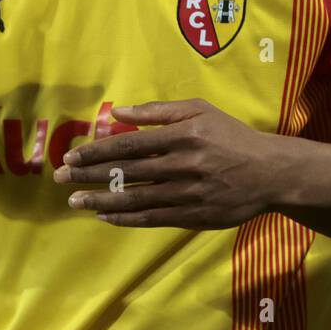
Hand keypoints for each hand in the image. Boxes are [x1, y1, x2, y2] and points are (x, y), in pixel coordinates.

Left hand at [53, 98, 283, 228]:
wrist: (270, 173)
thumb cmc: (231, 136)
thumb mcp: (199, 110)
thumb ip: (158, 111)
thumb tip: (118, 112)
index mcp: (183, 135)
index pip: (130, 145)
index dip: (98, 151)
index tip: (72, 155)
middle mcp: (184, 164)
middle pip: (127, 172)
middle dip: (89, 175)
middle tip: (60, 177)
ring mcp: (189, 193)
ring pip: (136, 198)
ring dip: (101, 199)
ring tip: (74, 200)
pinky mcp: (194, 216)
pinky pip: (153, 218)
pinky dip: (126, 218)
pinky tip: (104, 215)